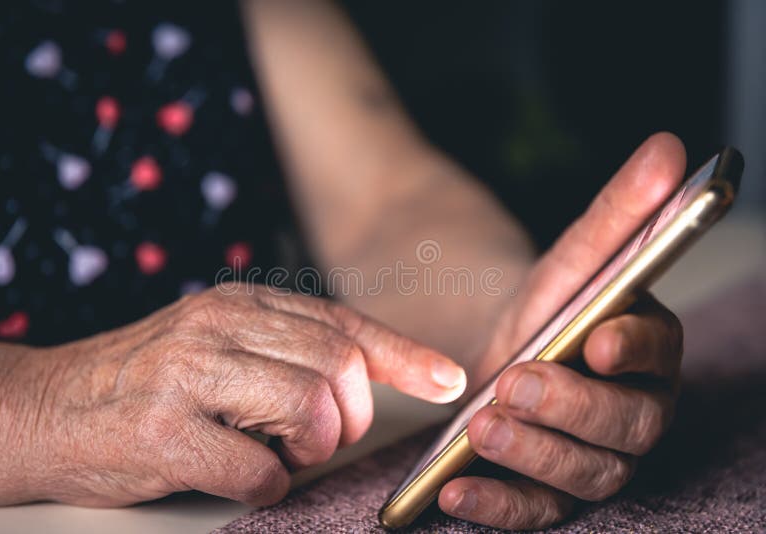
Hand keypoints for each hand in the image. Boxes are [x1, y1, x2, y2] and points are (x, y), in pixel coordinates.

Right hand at [0, 287, 464, 506]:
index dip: (404, 355)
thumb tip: (374, 374)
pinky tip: (238, 474)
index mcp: (241, 304)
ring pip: (311, 412)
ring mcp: (191, 375)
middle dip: (346, 419)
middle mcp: (220, 327)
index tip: (446, 382)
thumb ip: (291, 351)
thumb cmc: (150, 381)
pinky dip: (264, 486)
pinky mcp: (166, 432)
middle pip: (339, 371)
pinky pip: (260, 473)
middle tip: (313, 437)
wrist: (49, 406)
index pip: (345, 324)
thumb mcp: (222, 345)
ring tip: (272, 452)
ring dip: (307, 450)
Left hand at [438, 133, 685, 528]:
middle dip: (572, 408)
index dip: (634, 351)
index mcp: (649, 354)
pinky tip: (453, 491)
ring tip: (480, 428)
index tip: (596, 337)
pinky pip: (534, 511)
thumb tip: (670, 144)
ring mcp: (595, 461)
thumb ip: (617, 211)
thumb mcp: (568, 260)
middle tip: (516, 384)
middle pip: (625, 428)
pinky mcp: (549, 492)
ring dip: (535, 454)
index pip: (659, 357)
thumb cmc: (549, 308)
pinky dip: (497, 506)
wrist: (505, 352)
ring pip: (585, 476)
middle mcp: (635, 415)